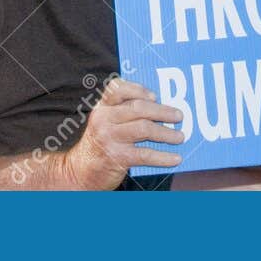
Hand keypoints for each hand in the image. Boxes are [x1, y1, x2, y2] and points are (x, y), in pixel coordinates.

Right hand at [55, 77, 183, 188]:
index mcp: (101, 107)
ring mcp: (109, 138)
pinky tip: (175, 158)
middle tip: (179, 116)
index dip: (138, 89)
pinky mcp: (117, 157)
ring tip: (180, 136)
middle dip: (162, 111)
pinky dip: (163, 157)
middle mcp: (103, 119)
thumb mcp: (105, 124)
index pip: (117, 88)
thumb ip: (123, 113)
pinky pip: (145, 154)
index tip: (154, 96)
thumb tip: (159, 108)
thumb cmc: (99, 145)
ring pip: (144, 128)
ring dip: (166, 133)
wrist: (79, 172)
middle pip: (138, 108)